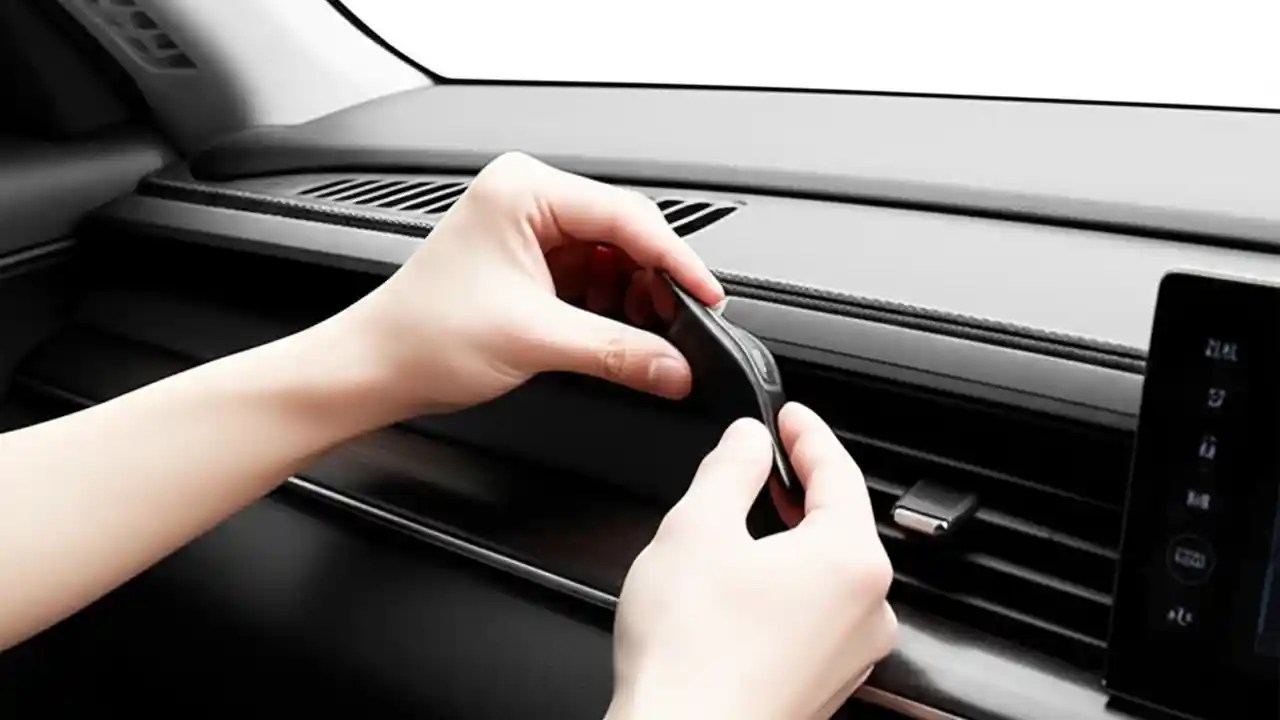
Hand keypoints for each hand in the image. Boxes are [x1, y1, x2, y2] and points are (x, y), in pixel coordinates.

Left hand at [340, 152, 723, 416]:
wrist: (375, 369)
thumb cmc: (422, 336)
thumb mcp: (535, 341)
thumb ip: (619, 352)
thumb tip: (677, 365)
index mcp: (523, 191)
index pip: (627, 217)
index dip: (675, 260)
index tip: (708, 296)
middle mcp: (527, 199)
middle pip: (624, 234)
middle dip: (655, 283)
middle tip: (682, 325)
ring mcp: (528, 230)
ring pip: (610, 258)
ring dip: (633, 298)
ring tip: (648, 337)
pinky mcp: (528, 263)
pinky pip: (590, 277)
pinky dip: (610, 306)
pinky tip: (620, 333)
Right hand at [607, 403, 896, 719]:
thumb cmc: (689, 655)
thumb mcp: (697, 527)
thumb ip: (730, 467)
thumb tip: (748, 440)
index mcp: (850, 560)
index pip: (839, 471)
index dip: (808, 434)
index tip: (789, 415)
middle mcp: (867, 610)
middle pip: (840, 523)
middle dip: (799, 487)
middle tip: (762, 460)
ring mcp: (849, 654)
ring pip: (827, 572)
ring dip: (791, 539)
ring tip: (742, 523)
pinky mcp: (824, 685)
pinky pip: (815, 615)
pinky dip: (787, 587)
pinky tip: (743, 587)